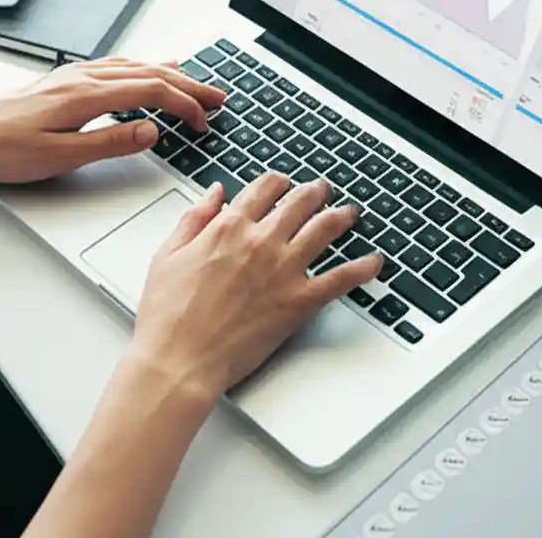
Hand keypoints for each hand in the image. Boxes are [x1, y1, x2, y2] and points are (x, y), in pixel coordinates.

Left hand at [0, 57, 224, 182]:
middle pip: (150, 72)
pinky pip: (115, 66)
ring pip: (134, 65)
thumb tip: (151, 131)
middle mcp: (82, 77)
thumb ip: (111, 143)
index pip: (152, 91)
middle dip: (189, 84)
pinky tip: (144, 72)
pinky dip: (142, 68)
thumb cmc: (0, 150)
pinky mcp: (61, 80)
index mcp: (86, 95)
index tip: (205, 122)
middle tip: (218, 97)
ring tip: (193, 82)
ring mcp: (71, 75)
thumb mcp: (61, 157)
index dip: (185, 106)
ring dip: (169, 73)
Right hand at [130, 174, 382, 395]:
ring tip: (350, 213)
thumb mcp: (168, 254)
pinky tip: (374, 262)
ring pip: (325, 229)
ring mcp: (283, 270)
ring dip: (341, 216)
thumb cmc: (167, 315)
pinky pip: (341, 278)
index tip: (284, 183)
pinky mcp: (299, 301)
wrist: (179, 360)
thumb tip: (215, 193)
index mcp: (228, 227)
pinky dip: (362, 268)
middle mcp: (260, 241)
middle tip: (323, 190)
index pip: (264, 188)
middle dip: (315, 192)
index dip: (278, 182)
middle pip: (300, 202)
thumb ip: (194, 218)